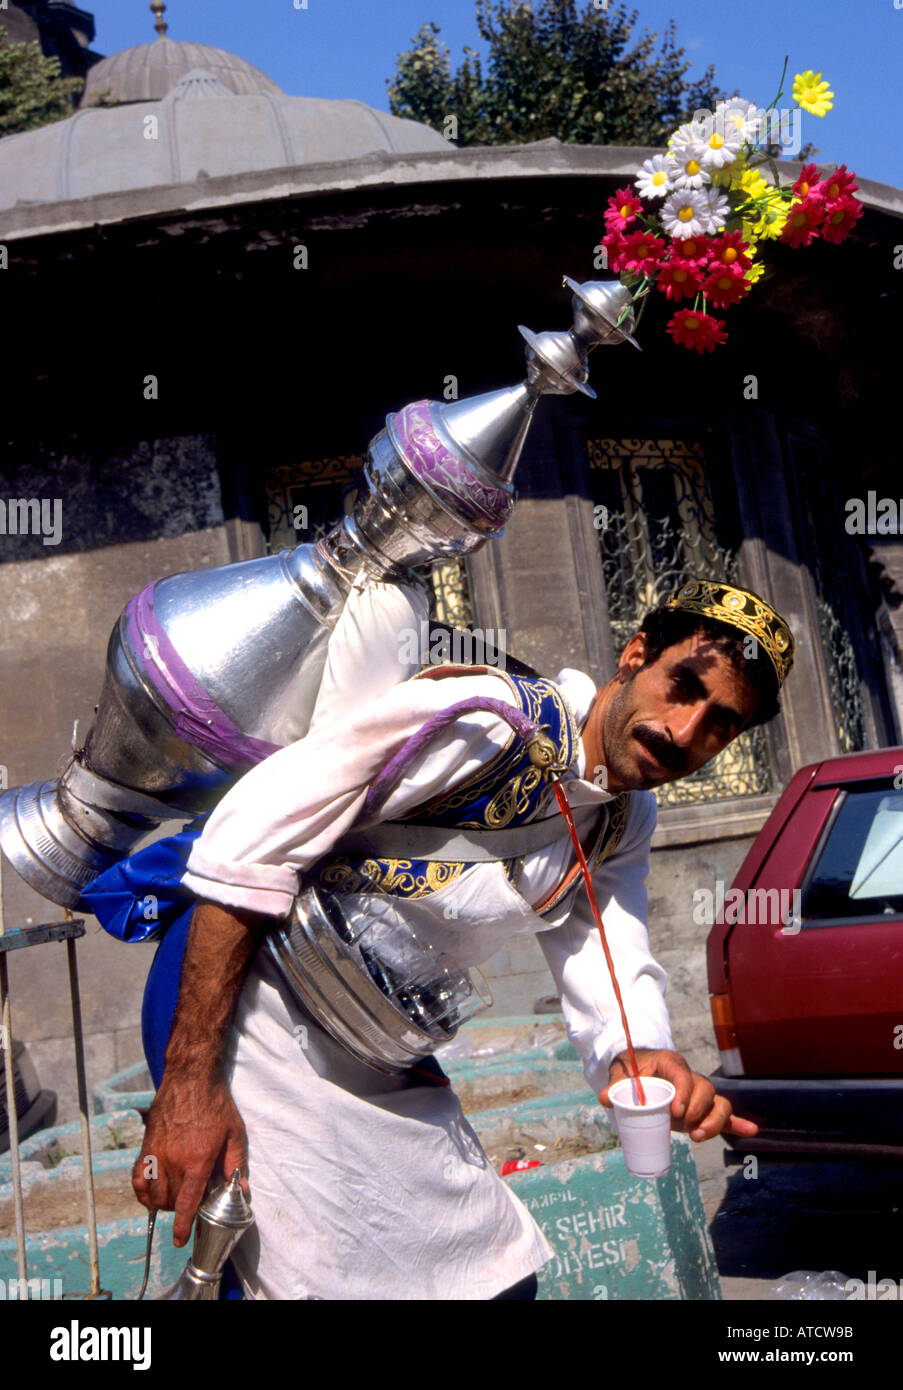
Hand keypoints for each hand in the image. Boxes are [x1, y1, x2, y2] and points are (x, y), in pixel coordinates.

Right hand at [132, 1072, 248, 1246]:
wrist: (191, 1078)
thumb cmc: (216, 1104)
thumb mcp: (235, 1133)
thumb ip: (236, 1164)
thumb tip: (241, 1190)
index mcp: (197, 1160)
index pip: (186, 1203)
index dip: (182, 1225)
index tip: (180, 1240)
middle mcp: (173, 1160)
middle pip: (170, 1201)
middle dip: (179, 1210)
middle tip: (189, 1204)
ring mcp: (156, 1153)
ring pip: (153, 1193)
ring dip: (162, 1203)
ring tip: (174, 1198)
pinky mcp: (146, 1146)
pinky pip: (138, 1177)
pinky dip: (141, 1192)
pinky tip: (150, 1194)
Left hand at [598, 1047, 757, 1142]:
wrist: (641, 1072)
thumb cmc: (633, 1071)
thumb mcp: (622, 1075)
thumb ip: (615, 1086)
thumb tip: (604, 1098)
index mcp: (670, 1063)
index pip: (683, 1074)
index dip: (683, 1092)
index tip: (676, 1112)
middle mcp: (690, 1076)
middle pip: (706, 1089)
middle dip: (697, 1110)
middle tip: (683, 1126)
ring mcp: (699, 1094)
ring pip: (718, 1103)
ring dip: (714, 1121)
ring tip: (697, 1137)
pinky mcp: (703, 1109)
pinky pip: (726, 1115)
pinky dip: (737, 1123)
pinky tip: (751, 1131)